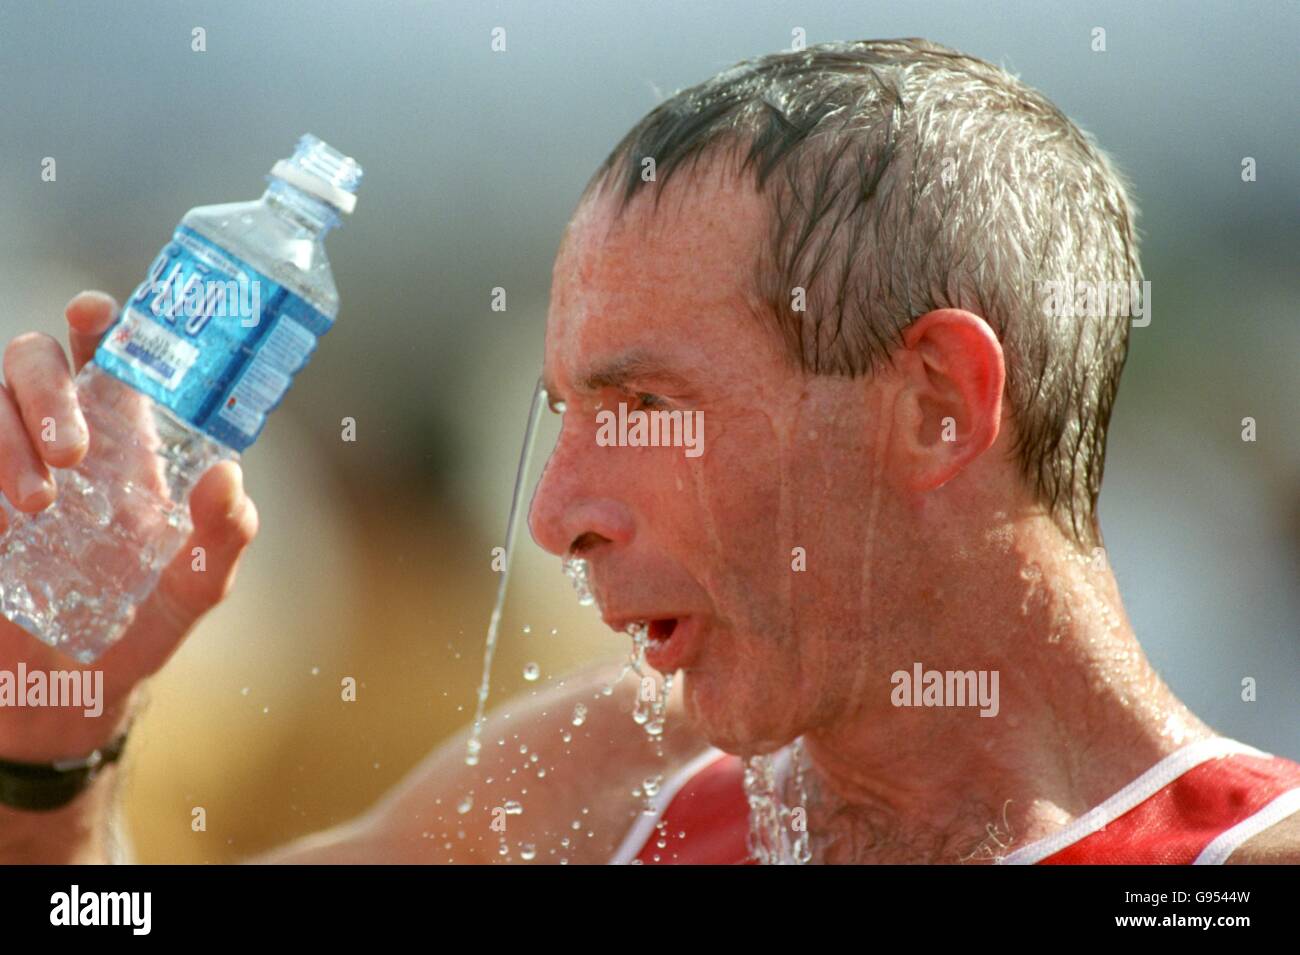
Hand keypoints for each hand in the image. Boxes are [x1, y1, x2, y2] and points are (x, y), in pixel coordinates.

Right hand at [0, 291, 258, 761]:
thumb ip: (220, 539)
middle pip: (34, 361)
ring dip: (8, 435)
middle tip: (76, 450)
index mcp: (125, 445)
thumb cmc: (138, 631)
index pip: (108, 360)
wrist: (65, 700)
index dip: (101, 325)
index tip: (96, 312)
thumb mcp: (194, 591)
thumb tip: (231, 478)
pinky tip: (0, 518)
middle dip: (48, 385)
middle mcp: (60, 443)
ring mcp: (5, 470)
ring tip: (38, 504)